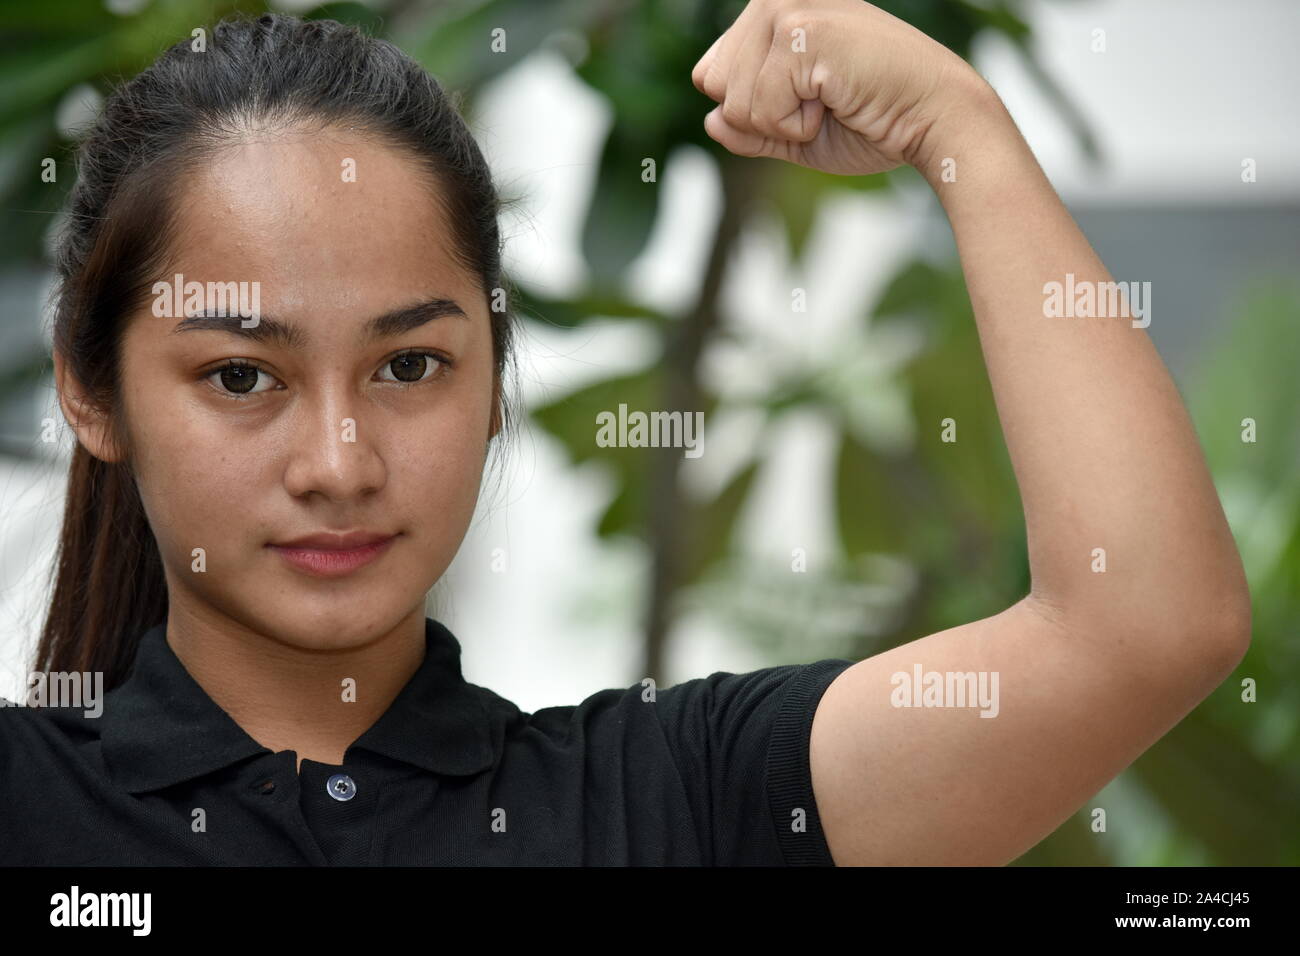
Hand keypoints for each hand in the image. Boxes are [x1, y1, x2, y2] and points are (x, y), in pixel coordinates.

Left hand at [691, 0, 993, 177]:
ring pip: (733, 103)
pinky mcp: (800, 31)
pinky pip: (760, 110)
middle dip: (764, 117)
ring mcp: (786, 8)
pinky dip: (798, 126)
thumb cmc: (874, 122)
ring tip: (833, 99)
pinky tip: (837, 101)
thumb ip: (749, 128)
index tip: (808, 100)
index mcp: (771, 14)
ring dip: (784, 123)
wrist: (934, 119)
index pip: (710, 74)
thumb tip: (711, 121)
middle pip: (714, 87)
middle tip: (822, 102)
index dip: (754, 111)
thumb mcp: (795, 132)